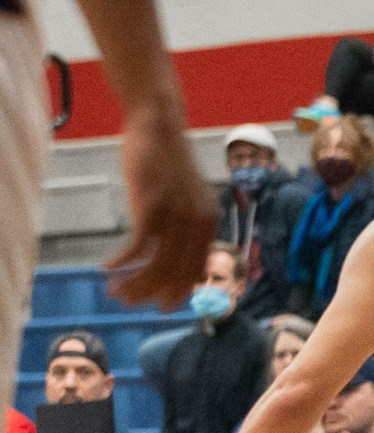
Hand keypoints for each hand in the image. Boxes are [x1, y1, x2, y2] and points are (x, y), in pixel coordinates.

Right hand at [104, 103, 217, 310]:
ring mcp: (176, 215)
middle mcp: (197, 224)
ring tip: (113, 290)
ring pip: (156, 266)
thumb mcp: (188, 198)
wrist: (159, 127)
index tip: (157, 305)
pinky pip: (137, 247)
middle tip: (125, 301)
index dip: (177, 294)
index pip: (196, 273)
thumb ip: (188, 227)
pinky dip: (121, 262)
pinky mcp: (151, 205)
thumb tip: (184, 259)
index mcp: (209, 224)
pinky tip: (106, 268)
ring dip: (133, 284)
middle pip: (175, 275)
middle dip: (149, 294)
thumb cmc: (168, 164)